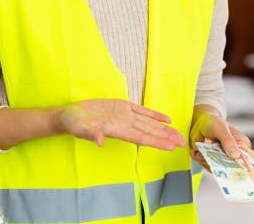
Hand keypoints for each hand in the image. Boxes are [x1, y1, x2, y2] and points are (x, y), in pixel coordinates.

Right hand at [59, 99, 186, 150]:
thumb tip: (99, 141)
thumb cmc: (74, 123)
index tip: (171, 147)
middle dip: (166, 137)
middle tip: (183, 142)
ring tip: (178, 134)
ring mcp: (125, 115)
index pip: (142, 138)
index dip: (157, 142)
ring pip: (149, 122)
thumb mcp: (80, 128)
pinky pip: (142, 110)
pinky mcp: (122, 106)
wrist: (70, 115)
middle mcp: (125, 124)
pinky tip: (166, 119)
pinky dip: (154, 114)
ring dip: (164, 129)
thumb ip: (91, 134)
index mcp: (117, 130)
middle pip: (150, 132)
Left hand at [189, 105, 250, 172]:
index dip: (237, 166)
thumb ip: (228, 141)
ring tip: (199, 150)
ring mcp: (223, 160)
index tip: (224, 163)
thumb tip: (236, 155)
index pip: (245, 161)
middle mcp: (235, 155)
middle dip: (215, 162)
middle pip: (229, 168)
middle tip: (205, 152)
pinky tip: (197, 152)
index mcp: (242, 146)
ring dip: (205, 160)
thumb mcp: (221, 129)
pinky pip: (207, 167)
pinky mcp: (214, 163)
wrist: (200, 122)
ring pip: (217, 169)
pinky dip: (200, 160)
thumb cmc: (214, 123)